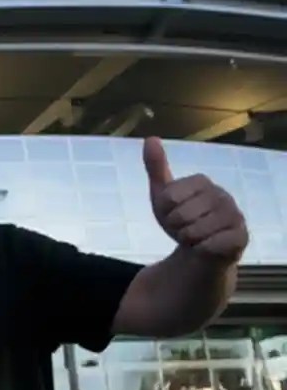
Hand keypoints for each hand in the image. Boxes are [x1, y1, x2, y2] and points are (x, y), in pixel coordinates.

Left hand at [144, 136, 247, 264]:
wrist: (198, 250)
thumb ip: (156, 168)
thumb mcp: (162, 195)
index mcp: (202, 181)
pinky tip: (206, 247)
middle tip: (184, 227)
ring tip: (195, 236)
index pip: (168, 197)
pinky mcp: (240, 236)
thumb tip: (150, 138)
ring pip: (193, 232)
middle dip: (175, 227)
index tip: (172, 212)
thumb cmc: (180, 219)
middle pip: (179, 216)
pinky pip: (208, 245)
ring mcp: (234, 215)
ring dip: (187, 239)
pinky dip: (200, 249)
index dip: (163, 211)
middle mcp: (222, 194)